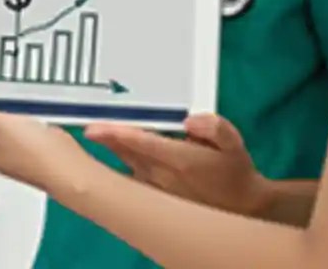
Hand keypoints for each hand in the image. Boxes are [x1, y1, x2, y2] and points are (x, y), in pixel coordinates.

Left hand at [83, 113, 269, 216]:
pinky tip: (112, 152)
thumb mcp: (233, 144)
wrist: (241, 208)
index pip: (141, 143)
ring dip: (111, 150)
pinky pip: (129, 179)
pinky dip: (119, 164)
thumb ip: (214, 127)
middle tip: (87, 123)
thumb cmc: (233, 171)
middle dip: (105, 138)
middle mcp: (162, 175)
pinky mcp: (154, 197)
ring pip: (125, 164)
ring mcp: (156, 189)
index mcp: (179, 160)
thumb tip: (190, 119)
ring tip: (96, 133)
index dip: (115, 134)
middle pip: (125, 152)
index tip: (93, 128)